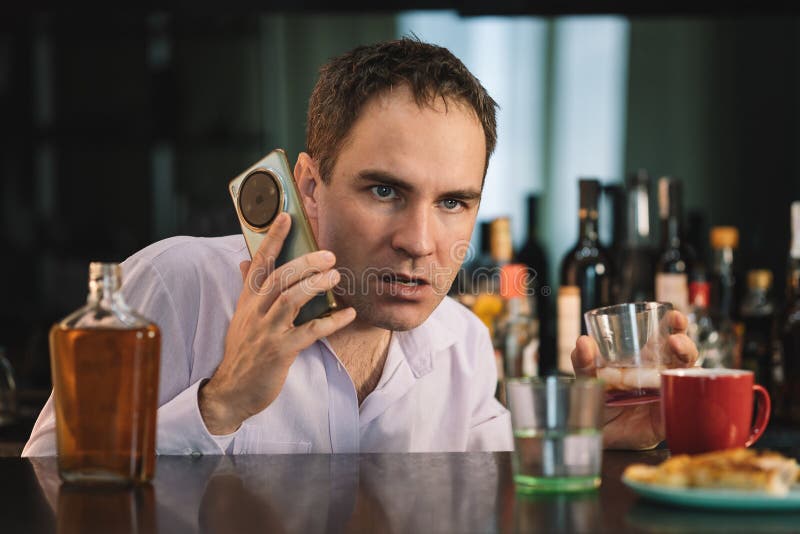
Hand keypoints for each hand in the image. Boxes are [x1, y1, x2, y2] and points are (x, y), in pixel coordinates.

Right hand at [199, 212, 355, 433]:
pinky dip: (331, 321)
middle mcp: (256, 313)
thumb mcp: (242, 318)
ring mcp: (267, 332)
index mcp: (248, 301)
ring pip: (290, 299)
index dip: (272, 238)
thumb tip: (246, 262)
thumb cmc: (243, 352)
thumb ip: (248, 290)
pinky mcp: (280, 351)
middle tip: (328, 255)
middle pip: (279, 278)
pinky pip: (309, 331)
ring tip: (335, 276)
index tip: (286, 217)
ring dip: (315, 284)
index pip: (259, 263)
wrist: (232, 391)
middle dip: (304, 262)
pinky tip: (347, 313)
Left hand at [570, 310, 698, 449]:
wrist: (597, 438)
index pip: (663, 339)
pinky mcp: (668, 418)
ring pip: (688, 378)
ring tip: (678, 354)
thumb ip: (584, 363)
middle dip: (684, 343)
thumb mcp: (587, 381)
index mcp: (643, 362)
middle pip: (682, 356)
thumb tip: (584, 342)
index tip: (674, 315)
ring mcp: (667, 396)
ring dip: (687, 366)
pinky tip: (687, 389)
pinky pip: (686, 408)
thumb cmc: (597, 405)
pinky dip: (691, 397)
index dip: (673, 325)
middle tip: (675, 339)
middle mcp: (659, 376)